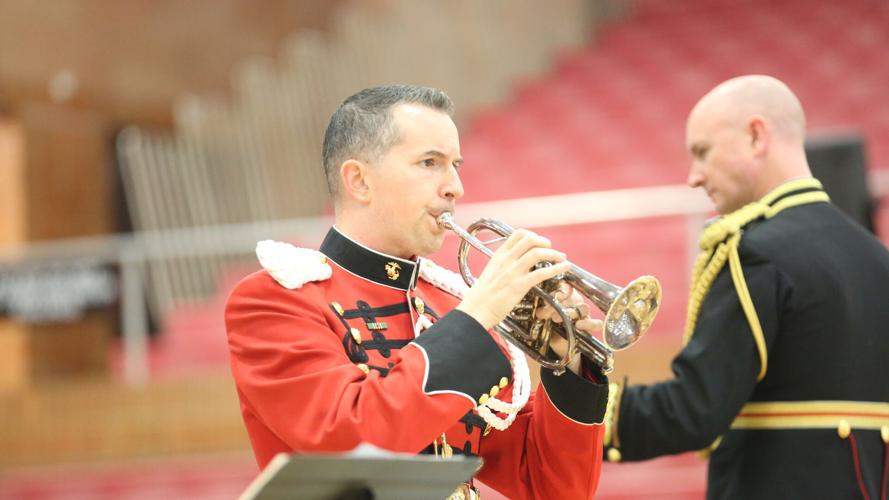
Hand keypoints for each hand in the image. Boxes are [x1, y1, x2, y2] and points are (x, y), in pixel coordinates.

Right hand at [456, 229, 570, 329]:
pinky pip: (541, 272)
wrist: (475, 310)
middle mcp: (506, 260)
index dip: (533, 236)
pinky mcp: (519, 285)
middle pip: (530, 240)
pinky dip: (556, 268)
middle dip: (545, 242)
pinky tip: (564, 268)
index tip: (540, 243)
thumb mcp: (490, 274)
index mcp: (498, 256)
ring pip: (538, 253)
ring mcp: (513, 272)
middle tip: (552, 250)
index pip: (518, 235)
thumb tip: (514, 265)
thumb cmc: (481, 297)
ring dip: (554, 254)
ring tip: (562, 258)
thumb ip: (502, 266)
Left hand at [536, 283, 602, 374]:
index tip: (547, 299)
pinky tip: (578, 325)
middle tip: (548, 313)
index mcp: (564, 295)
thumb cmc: (548, 325)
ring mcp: (584, 314)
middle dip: (560, 304)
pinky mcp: (589, 327)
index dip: (558, 291)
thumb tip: (540, 310)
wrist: (555, 344)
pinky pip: (596, 323)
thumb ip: (543, 311)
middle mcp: (576, 303)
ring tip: (557, 319)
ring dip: (571, 312)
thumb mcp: (543, 317)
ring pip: (584, 308)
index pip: (566, 287)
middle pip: (574, 297)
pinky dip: (589, 323)